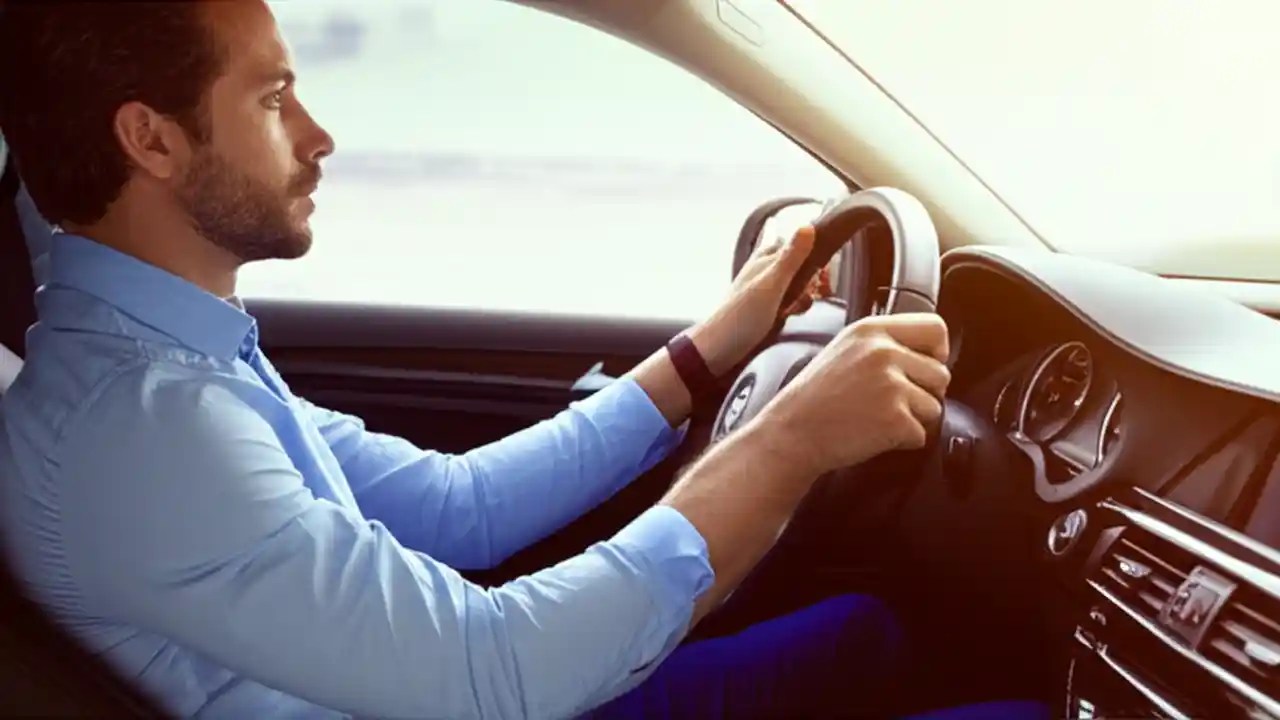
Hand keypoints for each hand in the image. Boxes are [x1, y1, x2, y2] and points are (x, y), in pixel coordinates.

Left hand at [689, 226, 817, 374]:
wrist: (719, 348)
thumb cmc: (743, 315)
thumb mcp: (772, 284)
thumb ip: (790, 258)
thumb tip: (808, 226)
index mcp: (764, 259)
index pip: (793, 241)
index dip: (811, 248)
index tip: (825, 262)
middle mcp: (764, 270)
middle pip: (798, 263)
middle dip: (811, 275)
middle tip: (815, 290)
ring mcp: (765, 290)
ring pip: (795, 283)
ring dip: (804, 293)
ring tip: (799, 305)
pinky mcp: (765, 309)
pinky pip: (788, 301)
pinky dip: (795, 306)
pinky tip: (792, 315)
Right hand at [756, 313, 951, 475]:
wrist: (792, 433)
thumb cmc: (815, 397)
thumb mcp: (844, 349)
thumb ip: (883, 343)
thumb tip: (927, 351)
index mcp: (871, 331)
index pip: (935, 328)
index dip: (936, 351)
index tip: (924, 366)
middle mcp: (884, 353)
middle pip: (940, 373)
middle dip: (923, 393)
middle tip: (889, 402)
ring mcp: (891, 386)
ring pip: (934, 406)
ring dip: (913, 418)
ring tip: (877, 417)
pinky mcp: (895, 419)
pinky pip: (921, 434)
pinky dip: (902, 441)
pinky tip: (873, 433)